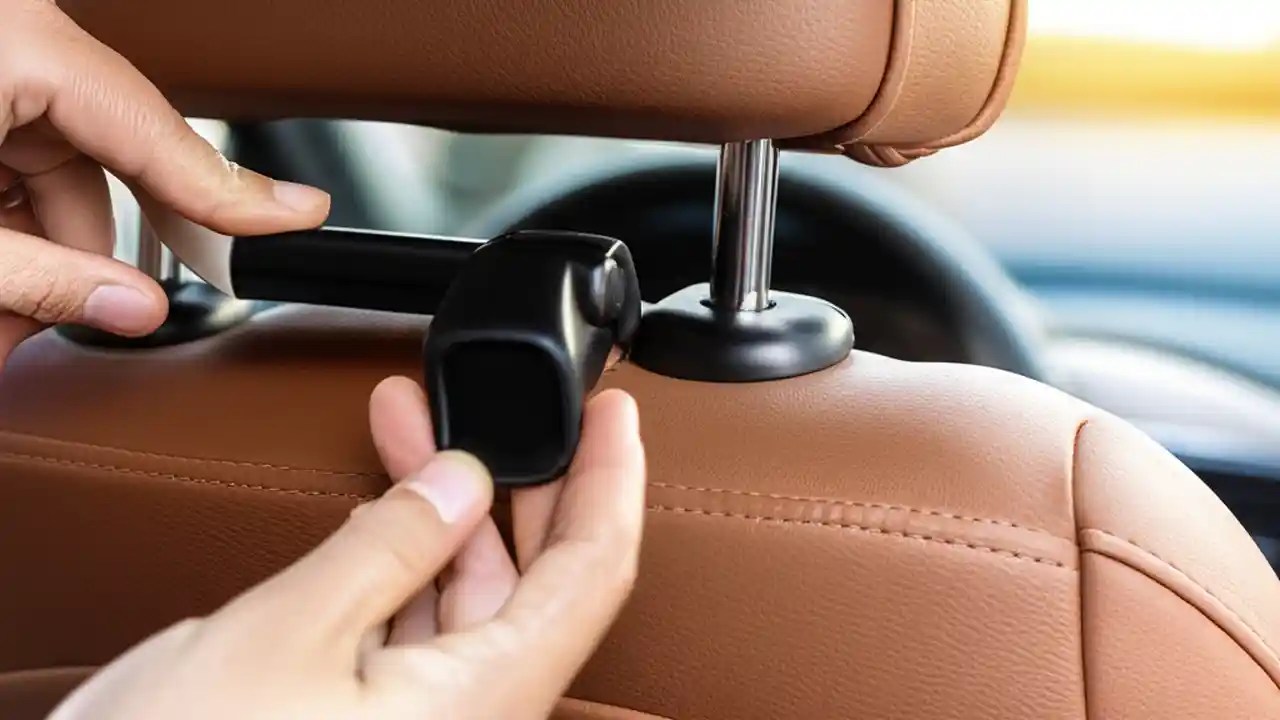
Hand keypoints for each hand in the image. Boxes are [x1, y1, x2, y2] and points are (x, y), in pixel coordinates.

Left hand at [0, 0, 329, 365]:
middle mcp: (16, 42)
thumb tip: (134, 309)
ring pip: (63, 175)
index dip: (232, 193)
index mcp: (21, 45)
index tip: (298, 219)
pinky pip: (20, 164)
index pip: (160, 131)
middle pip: (111, 165)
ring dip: (47, 256)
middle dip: (94, 260)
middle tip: (105, 319)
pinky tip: (2, 282)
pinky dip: (16, 229)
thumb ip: (47, 277)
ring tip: (9, 320)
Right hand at [51, 380, 646, 719]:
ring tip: (411, 428)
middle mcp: (472, 718)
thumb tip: (460, 481)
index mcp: (484, 698)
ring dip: (444, 513)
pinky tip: (379, 519)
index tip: (613, 418)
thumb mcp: (289, 633)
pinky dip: (404, 567)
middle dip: (512, 477)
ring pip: (468, 599)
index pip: (593, 570)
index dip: (611, 482)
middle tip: (498, 405)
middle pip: (534, 579)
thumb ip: (390, 549)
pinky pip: (418, 633)